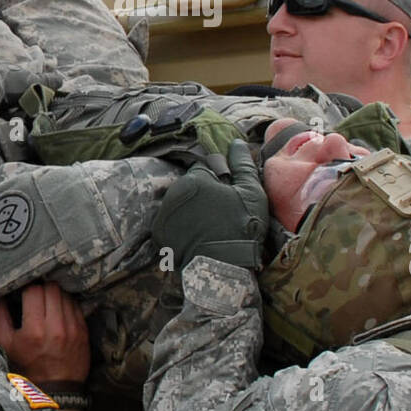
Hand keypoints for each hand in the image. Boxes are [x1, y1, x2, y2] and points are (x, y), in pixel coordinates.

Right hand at [0, 282, 89, 386]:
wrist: (54, 390)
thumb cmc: (27, 367)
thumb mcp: (6, 345)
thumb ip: (0, 317)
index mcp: (34, 330)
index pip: (34, 291)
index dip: (27, 288)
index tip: (24, 292)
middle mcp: (56, 327)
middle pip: (51, 288)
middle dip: (41, 288)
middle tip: (36, 295)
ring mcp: (73, 328)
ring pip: (65, 294)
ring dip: (55, 294)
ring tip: (47, 302)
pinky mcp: (83, 331)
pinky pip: (76, 305)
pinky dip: (66, 304)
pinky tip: (59, 310)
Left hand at [153, 138, 268, 272]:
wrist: (222, 268)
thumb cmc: (241, 227)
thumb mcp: (250, 193)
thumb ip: (242, 165)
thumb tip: (236, 142)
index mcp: (195, 178)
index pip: (207, 167)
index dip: (221, 180)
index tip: (230, 196)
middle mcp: (174, 192)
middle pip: (191, 185)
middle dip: (204, 193)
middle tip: (222, 213)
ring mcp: (165, 214)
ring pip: (181, 203)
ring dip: (192, 209)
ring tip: (210, 226)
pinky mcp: (160, 234)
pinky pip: (172, 222)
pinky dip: (182, 226)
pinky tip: (197, 236)